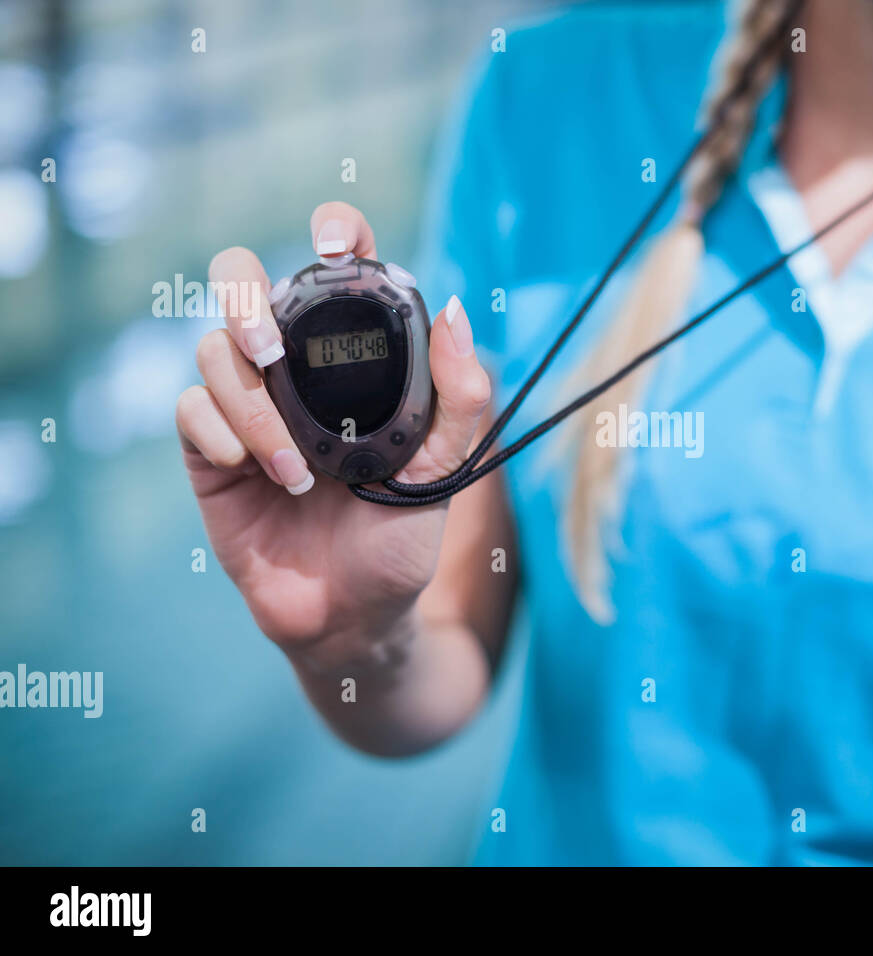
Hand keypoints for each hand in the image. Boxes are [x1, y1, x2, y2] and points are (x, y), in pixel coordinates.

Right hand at [175, 202, 490, 671]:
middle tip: (272, 346)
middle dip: (244, 296)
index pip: (337, 271)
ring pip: (213, 351)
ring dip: (253, 408)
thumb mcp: (444, 471)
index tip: (337, 242)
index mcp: (354, 361)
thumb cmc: (401, 538)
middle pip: (241, 281)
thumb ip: (460, 397)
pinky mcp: (209, 451)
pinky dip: (222, 434)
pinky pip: (189, 409)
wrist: (354, 615)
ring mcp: (247, 406)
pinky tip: (262, 476)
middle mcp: (294, 370)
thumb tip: (452, 307)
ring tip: (299, 472)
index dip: (336, 233)